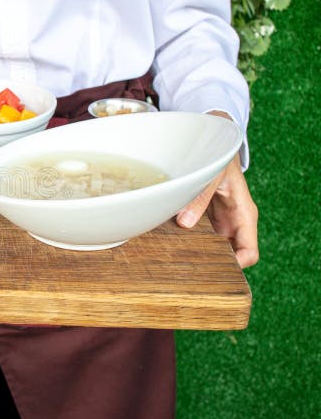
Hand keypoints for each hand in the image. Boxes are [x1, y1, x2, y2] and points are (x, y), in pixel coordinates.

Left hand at [176, 111, 258, 267]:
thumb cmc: (219, 159)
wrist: (214, 147)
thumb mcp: (213, 174)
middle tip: (188, 271)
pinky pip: (199, 237)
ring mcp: (218, 223)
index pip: (249, 252)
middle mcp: (233, 223)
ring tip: (175, 261)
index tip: (214, 269)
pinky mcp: (204, 219)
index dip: (236, 265)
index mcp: (243, 215)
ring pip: (212, 249)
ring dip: (197, 254)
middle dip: (212, 264)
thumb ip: (200, 197)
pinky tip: (170, 244)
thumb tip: (186, 223)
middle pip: (229, 256)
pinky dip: (187, 242)